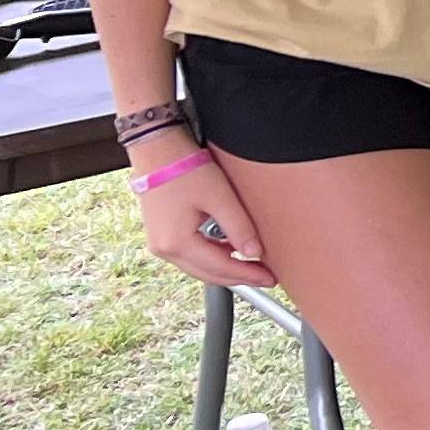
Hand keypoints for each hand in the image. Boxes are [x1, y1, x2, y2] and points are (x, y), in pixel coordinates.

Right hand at [133, 143, 273, 287]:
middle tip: (267, 278)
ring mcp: (160, 244)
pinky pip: (191, 255)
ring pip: (199, 268)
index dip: (248, 275)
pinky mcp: (162, 236)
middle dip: (239, 277)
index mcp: (177, 243)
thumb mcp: (220, 198)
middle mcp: (164, 249)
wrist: (158, 151)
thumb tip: (255, 254)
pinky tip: (231, 251)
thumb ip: (239, 228)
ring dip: (225, 269)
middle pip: (207, 274)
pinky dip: (212, 257)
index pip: (220, 268)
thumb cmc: (186, 170)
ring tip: (253, 267)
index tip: (271, 278)